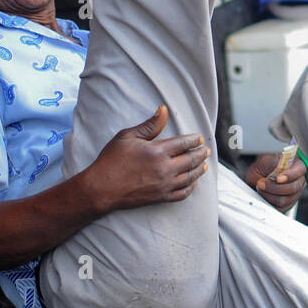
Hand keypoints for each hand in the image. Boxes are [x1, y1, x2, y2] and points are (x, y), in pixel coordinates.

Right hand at [85, 105, 209, 211]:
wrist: (101, 188)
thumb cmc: (111, 160)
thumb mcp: (128, 136)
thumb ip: (150, 125)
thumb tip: (164, 109)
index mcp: (158, 151)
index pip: (184, 143)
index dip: (194, 140)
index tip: (198, 138)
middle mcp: (165, 168)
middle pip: (191, 159)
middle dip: (201, 154)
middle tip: (206, 150)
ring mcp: (164, 184)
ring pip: (190, 177)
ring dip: (200, 170)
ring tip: (205, 165)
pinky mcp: (161, 197)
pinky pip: (183, 193)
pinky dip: (191, 187)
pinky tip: (193, 182)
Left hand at [246, 152, 306, 212]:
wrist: (258, 178)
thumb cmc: (263, 168)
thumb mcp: (264, 161)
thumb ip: (271, 163)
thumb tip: (276, 169)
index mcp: (296, 165)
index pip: (300, 170)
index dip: (290, 175)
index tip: (278, 178)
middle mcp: (298, 180)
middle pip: (293, 188)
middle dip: (274, 187)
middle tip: (261, 183)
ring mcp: (295, 194)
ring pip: (286, 200)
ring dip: (269, 195)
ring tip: (260, 188)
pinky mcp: (288, 205)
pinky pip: (281, 208)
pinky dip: (269, 202)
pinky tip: (264, 195)